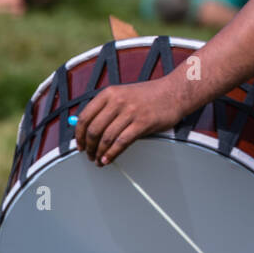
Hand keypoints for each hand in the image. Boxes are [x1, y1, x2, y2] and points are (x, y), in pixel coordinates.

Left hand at [75, 76, 190, 165]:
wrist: (175, 92)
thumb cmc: (149, 95)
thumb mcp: (123, 94)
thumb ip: (106, 109)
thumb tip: (88, 130)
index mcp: (109, 93)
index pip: (85, 116)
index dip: (79, 134)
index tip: (79, 144)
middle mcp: (118, 101)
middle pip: (94, 130)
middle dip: (89, 147)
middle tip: (89, 155)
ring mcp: (130, 112)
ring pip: (106, 138)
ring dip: (99, 153)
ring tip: (98, 160)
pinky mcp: (143, 123)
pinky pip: (121, 142)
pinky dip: (112, 154)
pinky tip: (108, 159)